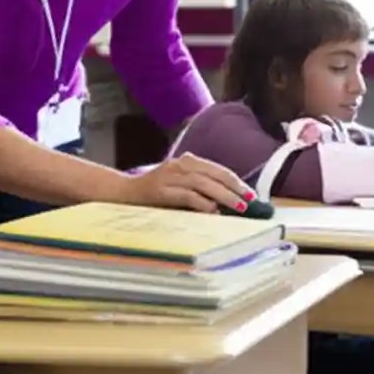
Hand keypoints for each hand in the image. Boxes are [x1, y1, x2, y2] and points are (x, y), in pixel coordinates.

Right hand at [117, 153, 253, 212]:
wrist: (122, 194)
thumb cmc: (155, 194)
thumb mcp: (179, 186)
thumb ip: (200, 190)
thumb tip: (228, 203)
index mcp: (187, 161)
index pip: (217, 169)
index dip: (235, 181)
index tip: (251, 194)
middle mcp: (180, 165)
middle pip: (214, 174)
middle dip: (234, 188)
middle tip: (250, 201)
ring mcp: (170, 176)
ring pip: (204, 184)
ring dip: (224, 195)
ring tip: (239, 206)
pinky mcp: (162, 190)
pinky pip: (188, 195)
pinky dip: (202, 203)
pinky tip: (213, 211)